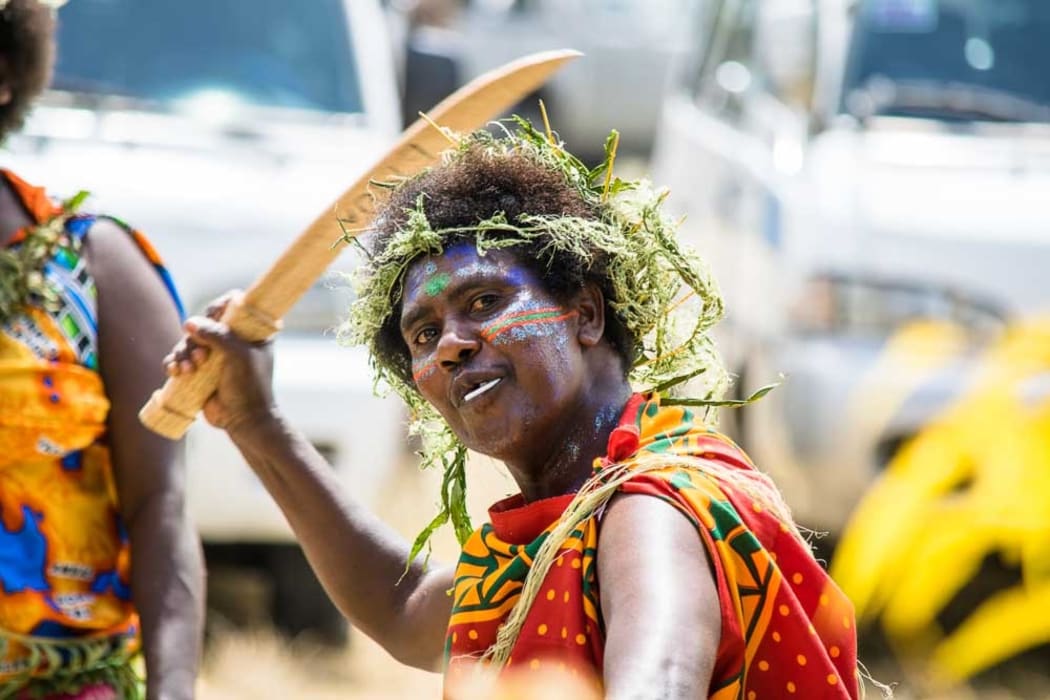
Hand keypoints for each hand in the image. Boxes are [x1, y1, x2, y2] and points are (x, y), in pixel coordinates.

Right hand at [163, 291, 277, 435]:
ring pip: (189, 341)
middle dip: (196, 339)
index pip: (233, 305)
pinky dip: (174, 363)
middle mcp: (232, 340)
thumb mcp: (238, 356)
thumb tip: (189, 323)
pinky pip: (179, 359)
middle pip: (204, 323)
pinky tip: (175, 372)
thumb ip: (217, 336)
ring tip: (188, 371)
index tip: (212, 317)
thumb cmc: (249, 386)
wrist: (244, 420)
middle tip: (201, 358)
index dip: (219, 307)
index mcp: (250, 332)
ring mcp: (214, 355)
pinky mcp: (199, 371)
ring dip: (183, 353)